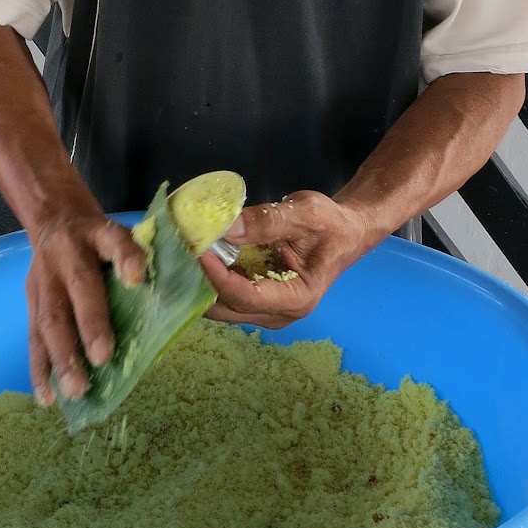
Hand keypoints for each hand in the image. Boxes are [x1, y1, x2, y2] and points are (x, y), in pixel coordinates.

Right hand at [26, 208, 145, 405]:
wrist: (55, 220)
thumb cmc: (100, 239)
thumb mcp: (122, 234)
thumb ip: (143, 260)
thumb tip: (183, 300)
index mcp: (98, 235)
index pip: (114, 242)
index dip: (126, 257)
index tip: (137, 276)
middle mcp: (68, 256)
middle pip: (78, 288)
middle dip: (89, 324)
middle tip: (101, 359)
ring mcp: (44, 280)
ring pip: (49, 319)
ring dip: (62, 357)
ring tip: (75, 390)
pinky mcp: (30, 302)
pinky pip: (33, 338)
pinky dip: (40, 370)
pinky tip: (49, 396)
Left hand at [198, 191, 374, 328]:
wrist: (344, 233)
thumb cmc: (331, 225)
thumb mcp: (306, 214)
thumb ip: (268, 221)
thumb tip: (227, 227)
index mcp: (297, 298)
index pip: (246, 296)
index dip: (217, 276)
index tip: (198, 251)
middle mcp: (278, 313)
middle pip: (226, 308)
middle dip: (201, 282)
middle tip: (183, 248)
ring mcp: (264, 310)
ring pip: (220, 306)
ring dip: (201, 282)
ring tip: (186, 250)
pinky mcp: (255, 300)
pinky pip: (223, 296)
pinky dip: (208, 279)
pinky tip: (197, 255)